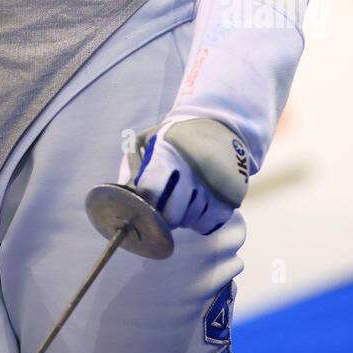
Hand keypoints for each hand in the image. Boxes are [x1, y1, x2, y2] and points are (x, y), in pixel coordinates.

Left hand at [117, 117, 248, 234]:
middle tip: (164, 205)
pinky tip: (196, 205)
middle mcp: (192, 174)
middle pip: (170, 215)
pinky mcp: (228, 200)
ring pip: (188, 221)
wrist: (221, 128)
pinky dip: (198, 221)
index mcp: (169, 156)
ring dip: (182, 217)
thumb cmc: (180, 135)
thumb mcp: (153, 136)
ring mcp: (212, 188)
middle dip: (163, 214)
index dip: (145, 200)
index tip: (146, 199)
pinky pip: (205, 224)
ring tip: (183, 200)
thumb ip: (133, 159)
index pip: (150, 193)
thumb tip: (123, 186)